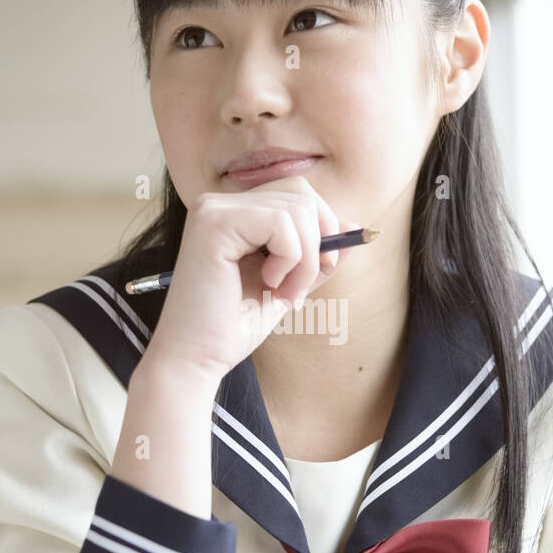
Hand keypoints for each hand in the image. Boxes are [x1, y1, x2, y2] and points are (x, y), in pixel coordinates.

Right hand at [148, 175, 360, 385]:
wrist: (195, 359)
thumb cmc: (234, 326)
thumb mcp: (289, 284)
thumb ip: (317, 254)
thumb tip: (356, 225)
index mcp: (234, 213)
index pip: (297, 194)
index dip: (322, 228)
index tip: (319, 271)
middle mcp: (219, 203)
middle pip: (301, 193)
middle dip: (318, 243)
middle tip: (300, 287)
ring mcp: (214, 210)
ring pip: (297, 209)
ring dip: (305, 260)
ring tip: (283, 293)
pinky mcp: (214, 224)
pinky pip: (282, 224)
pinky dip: (290, 260)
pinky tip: (267, 284)